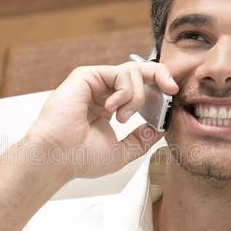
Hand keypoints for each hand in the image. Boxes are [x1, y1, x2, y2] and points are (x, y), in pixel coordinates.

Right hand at [26, 60, 178, 178]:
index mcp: (109, 106)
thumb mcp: (122, 152)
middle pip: (139, 71)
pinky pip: (121, 73)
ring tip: (123, 117)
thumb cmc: (79, 158)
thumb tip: (159, 129)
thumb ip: (141, 139)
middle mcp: (102, 92)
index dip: (158, 90)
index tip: (172, 98)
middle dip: (160, 75)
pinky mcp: (86, 76)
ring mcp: (94, 83)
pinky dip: (126, 92)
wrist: (58, 158)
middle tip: (171, 88)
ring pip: (133, 72)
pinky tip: (114, 110)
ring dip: (136, 97)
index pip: (139, 89)